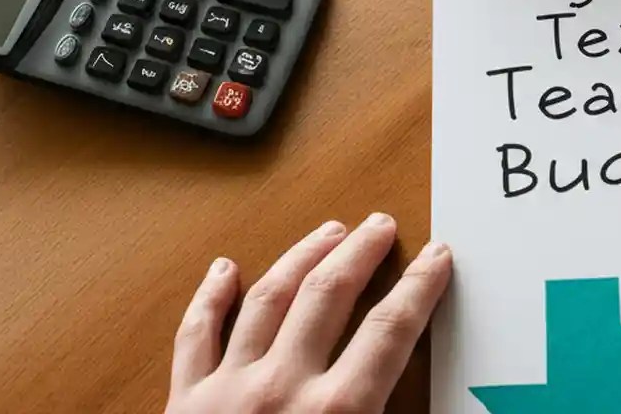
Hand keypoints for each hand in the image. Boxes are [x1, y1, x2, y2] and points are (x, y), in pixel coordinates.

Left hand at [165, 213, 451, 413]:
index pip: (391, 330)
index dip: (420, 286)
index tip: (437, 256)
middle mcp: (281, 389)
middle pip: (329, 295)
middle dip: (359, 252)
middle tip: (379, 224)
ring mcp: (226, 391)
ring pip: (268, 299)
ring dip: (301, 257)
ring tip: (326, 231)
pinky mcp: (182, 406)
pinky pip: (195, 336)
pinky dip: (209, 298)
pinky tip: (222, 269)